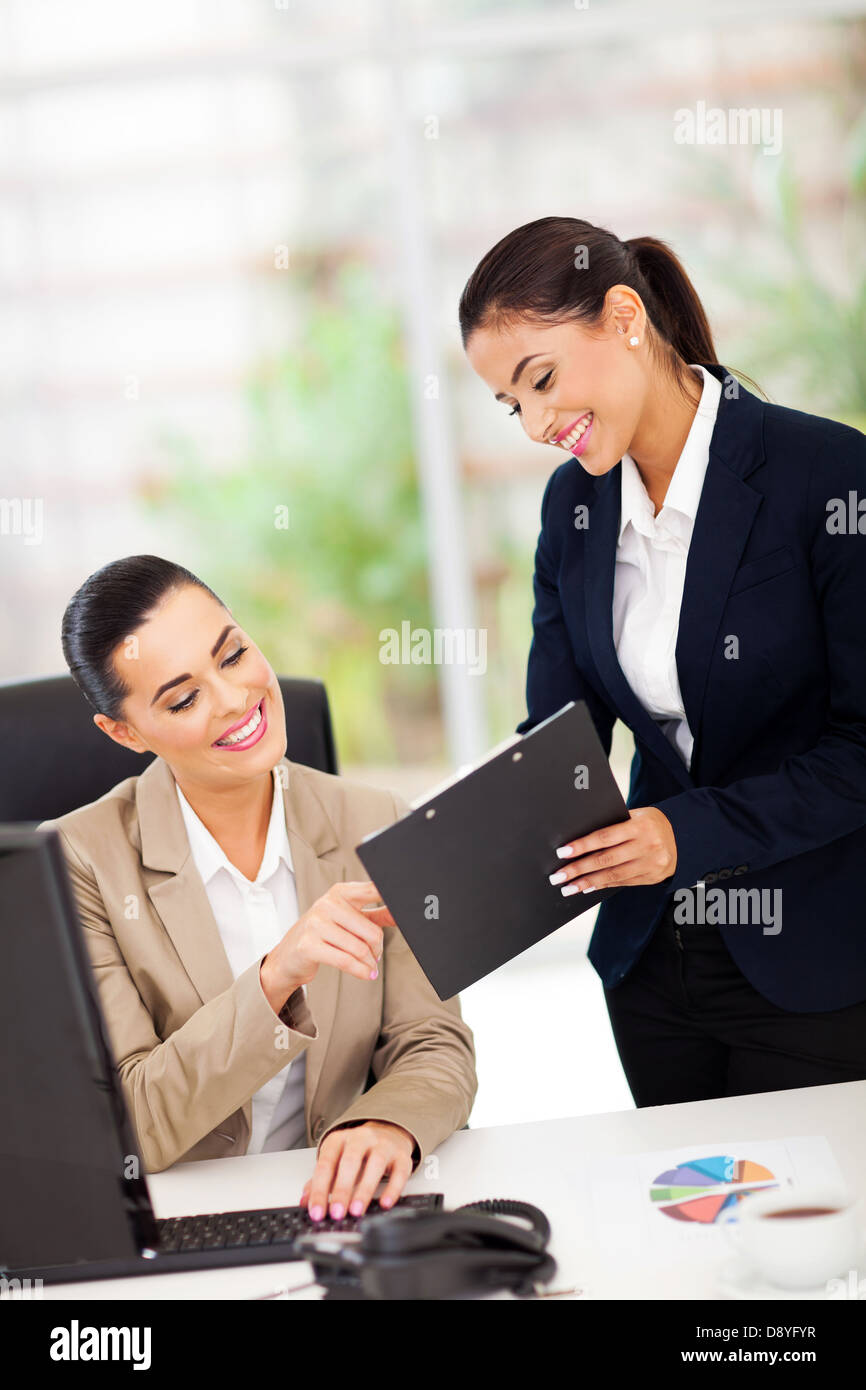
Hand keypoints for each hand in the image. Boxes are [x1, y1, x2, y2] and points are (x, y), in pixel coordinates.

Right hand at [259, 880, 395, 1013]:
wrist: (287, 957)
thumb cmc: (321, 935)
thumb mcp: (347, 919)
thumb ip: (374, 914)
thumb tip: (401, 913)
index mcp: (339, 892)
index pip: (373, 890)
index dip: (392, 898)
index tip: (408, 907)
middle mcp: (327, 904)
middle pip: (371, 931)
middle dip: (378, 948)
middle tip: (376, 955)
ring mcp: (316, 924)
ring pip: (360, 948)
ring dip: (370, 963)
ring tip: (370, 966)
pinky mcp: (309, 946)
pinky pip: (346, 961)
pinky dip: (362, 971)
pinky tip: (367, 974)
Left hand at [299, 1120, 416, 1221]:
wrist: (387, 1131)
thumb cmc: (357, 1151)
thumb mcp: (335, 1160)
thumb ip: (320, 1180)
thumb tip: (305, 1202)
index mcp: (340, 1139)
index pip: (326, 1164)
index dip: (320, 1189)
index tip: (317, 1211)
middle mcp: (362, 1138)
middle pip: (350, 1162)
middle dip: (342, 1189)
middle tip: (337, 1212)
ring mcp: (383, 1145)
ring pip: (375, 1164)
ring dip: (364, 1189)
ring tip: (356, 1211)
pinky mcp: (402, 1156)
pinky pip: (400, 1172)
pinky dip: (393, 1189)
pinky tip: (385, 1203)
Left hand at [550, 807, 676, 892]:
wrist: (683, 835)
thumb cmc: (649, 823)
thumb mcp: (635, 816)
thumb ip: (613, 825)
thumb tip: (578, 838)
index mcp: (640, 826)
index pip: (605, 837)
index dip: (582, 846)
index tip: (562, 853)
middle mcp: (647, 846)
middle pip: (606, 859)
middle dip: (578, 869)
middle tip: (558, 877)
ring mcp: (652, 864)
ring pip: (614, 875)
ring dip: (588, 883)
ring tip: (569, 887)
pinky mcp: (653, 877)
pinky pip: (623, 882)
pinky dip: (603, 885)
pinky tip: (588, 887)